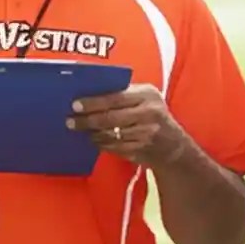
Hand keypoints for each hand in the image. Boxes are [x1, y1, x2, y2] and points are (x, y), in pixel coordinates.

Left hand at [66, 84, 190, 168]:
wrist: (174, 146)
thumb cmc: (153, 115)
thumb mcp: (145, 98)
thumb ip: (123, 94)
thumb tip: (89, 93)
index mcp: (147, 95)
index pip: (115, 98)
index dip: (93, 102)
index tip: (75, 105)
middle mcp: (149, 113)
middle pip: (110, 118)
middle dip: (87, 120)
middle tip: (70, 121)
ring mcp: (146, 134)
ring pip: (110, 134)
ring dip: (92, 133)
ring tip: (79, 130)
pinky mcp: (141, 150)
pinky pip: (114, 147)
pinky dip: (101, 144)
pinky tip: (93, 139)